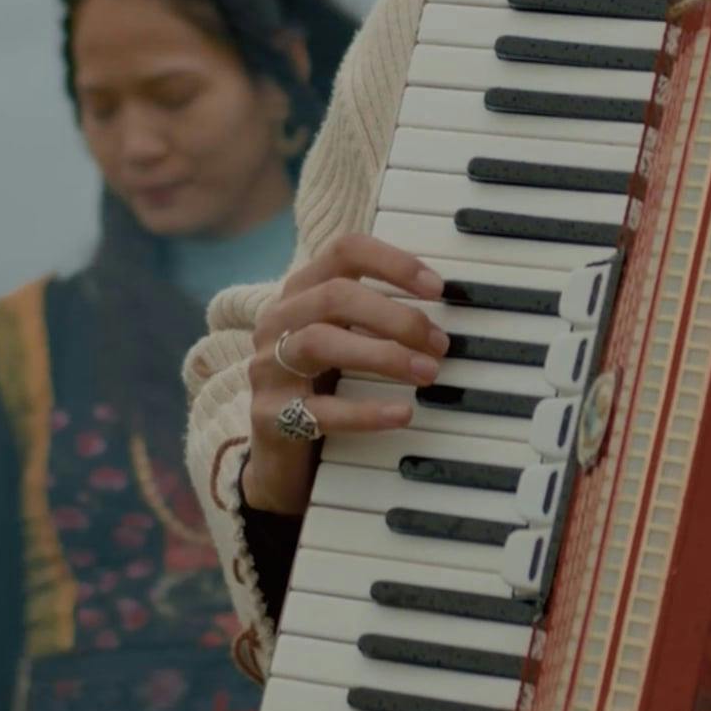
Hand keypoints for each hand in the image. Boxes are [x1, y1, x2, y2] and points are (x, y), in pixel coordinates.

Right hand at [244, 231, 448, 516]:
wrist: (278, 459)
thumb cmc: (321, 385)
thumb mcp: (346, 339)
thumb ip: (379, 318)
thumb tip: (442, 317)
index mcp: (301, 292)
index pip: (344, 251)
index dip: (393, 262)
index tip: (437, 288)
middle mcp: (278, 321)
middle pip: (334, 295)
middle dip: (395, 316)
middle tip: (439, 343)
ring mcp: (268, 367)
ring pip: (319, 342)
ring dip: (383, 355)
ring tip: (427, 372)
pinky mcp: (269, 416)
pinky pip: (320, 410)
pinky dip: (365, 411)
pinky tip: (402, 413)